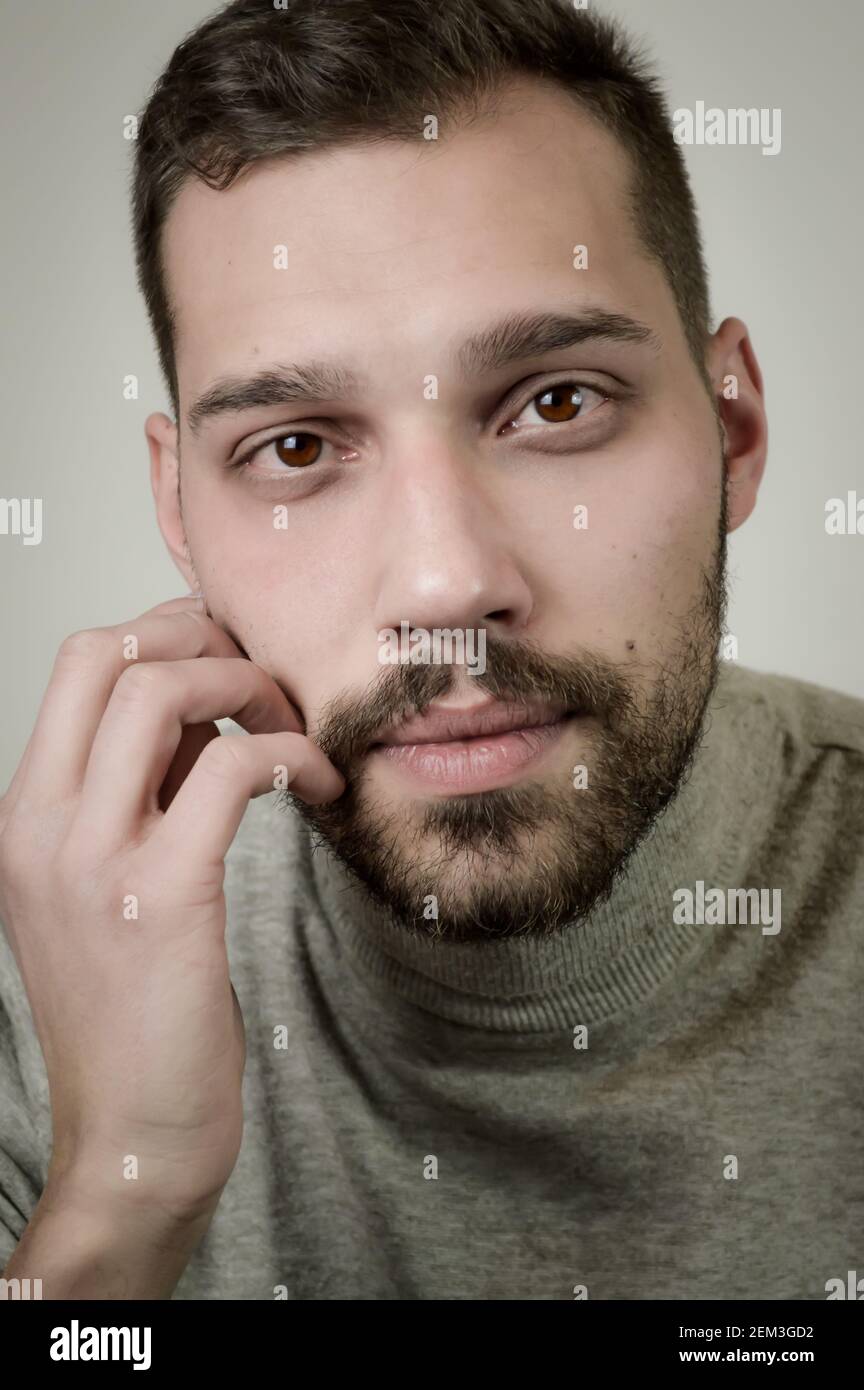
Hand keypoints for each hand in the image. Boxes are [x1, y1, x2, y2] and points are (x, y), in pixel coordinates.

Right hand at [0, 596, 343, 1220]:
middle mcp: (39, 826)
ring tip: (294, 726)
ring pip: (161, 692)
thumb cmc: (134, 1011)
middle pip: (109, 652)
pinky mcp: (161, 898)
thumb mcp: (105, 886)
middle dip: (202, 636)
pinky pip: (230, 770)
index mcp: (23, 816)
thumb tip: (206, 713)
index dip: (161, 629)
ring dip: (248, 686)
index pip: (76, 662)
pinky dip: (288, 754)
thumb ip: (138, 794)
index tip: (227, 651)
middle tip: (265, 675)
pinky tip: (318, 785)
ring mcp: (91, 860)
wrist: (132, 1135)